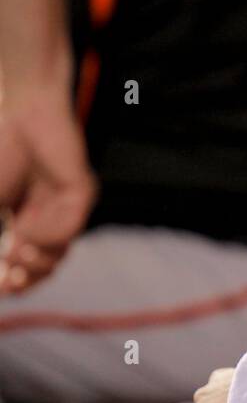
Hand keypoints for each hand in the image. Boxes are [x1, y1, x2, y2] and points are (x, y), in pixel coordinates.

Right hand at [0, 90, 97, 294]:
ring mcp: (68, 205)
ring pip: (59, 253)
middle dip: (27, 279)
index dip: (14, 282)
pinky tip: (24, 231)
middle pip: (46, 266)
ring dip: (33, 261)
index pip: (26, 264)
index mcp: (26, 220)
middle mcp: (50, 216)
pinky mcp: (82, 193)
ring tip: (12, 249)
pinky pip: (69, 229)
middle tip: (8, 280)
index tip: (1, 289)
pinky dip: (45, 237)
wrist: (22, 112)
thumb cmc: (2, 151)